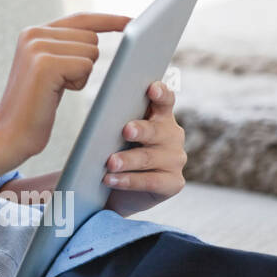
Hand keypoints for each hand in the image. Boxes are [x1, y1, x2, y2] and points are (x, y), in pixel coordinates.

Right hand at [0, 12, 131, 168]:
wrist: (9, 134)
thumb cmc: (35, 108)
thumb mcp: (49, 71)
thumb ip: (65, 50)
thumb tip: (98, 41)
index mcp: (33, 32)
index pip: (81, 19)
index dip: (108, 20)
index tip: (133, 21)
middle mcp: (33, 33)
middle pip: (90, 37)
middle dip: (86, 63)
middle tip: (59, 84)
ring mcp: (37, 46)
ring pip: (90, 51)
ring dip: (81, 75)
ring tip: (55, 89)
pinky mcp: (44, 63)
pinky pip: (85, 65)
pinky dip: (78, 83)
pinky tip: (56, 92)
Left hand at [102, 79, 186, 216]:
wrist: (121, 188)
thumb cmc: (118, 150)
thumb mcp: (118, 133)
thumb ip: (117, 120)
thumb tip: (100, 114)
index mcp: (161, 116)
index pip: (165, 101)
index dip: (161, 93)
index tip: (152, 88)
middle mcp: (172, 136)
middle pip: (156, 130)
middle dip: (140, 130)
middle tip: (125, 130)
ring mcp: (175, 160)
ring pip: (149, 157)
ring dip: (128, 160)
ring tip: (110, 163)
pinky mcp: (173, 183)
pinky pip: (150, 181)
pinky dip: (128, 180)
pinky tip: (111, 180)